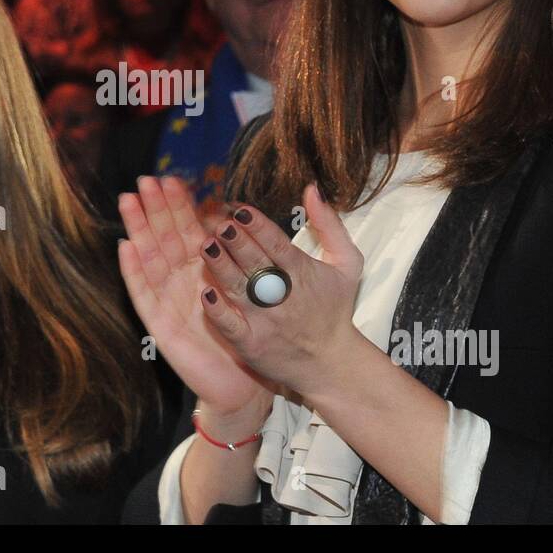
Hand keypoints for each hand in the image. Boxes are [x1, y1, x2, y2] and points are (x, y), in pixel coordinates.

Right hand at [118, 176, 272, 415]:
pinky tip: (126, 247)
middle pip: (165, 238)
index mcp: (204, 272)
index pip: (188, 231)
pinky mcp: (160, 326)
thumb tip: (243, 215)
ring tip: (130, 201)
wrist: (242, 386)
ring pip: (150, 258)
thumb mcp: (254, 290)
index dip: (179, 206)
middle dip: (155, 208)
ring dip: (139, 229)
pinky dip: (134, 271)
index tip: (174, 178)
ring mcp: (168, 302)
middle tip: (147, 179)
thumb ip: (250, 255)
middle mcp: (182, 283)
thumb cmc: (250, 337)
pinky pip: (144, 295)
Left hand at [196, 183, 364, 396]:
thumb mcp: (347, 263)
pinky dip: (218, 310)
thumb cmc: (334, 308)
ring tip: (205, 245)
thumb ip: (330, 224)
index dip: (259, 226)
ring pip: (238, 288)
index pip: (277, 244)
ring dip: (220, 266)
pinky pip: (231, 326)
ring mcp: (265, 321)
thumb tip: (313, 188)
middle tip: (217, 222)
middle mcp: (282, 295)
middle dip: (236, 240)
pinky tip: (206, 293)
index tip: (241, 210)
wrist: (331, 364)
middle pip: (255, 262)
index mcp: (302, 272)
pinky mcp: (251, 344)